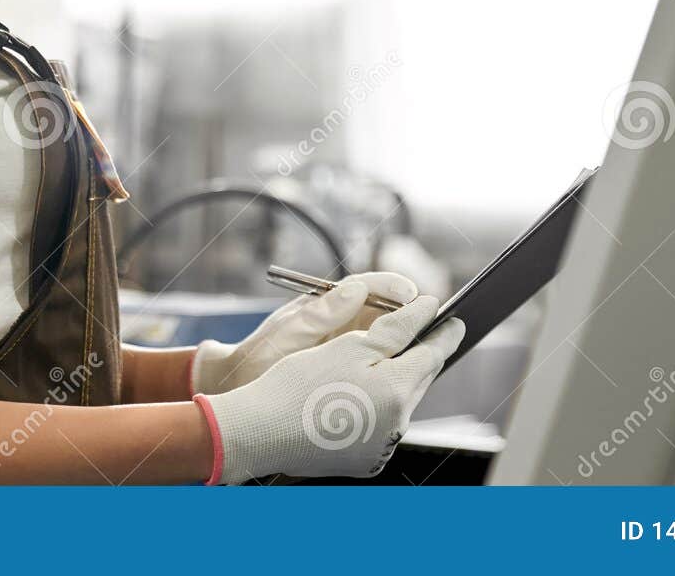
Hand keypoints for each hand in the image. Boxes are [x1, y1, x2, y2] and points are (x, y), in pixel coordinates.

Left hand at [189, 271, 420, 395]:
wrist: (242, 388)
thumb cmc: (260, 356)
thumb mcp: (288, 334)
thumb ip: (320, 314)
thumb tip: (356, 288)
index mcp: (328, 302)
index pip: (370, 286)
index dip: (394, 288)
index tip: (411, 294)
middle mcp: (344, 319)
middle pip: (389, 310)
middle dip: (412, 314)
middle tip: (433, 323)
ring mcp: (350, 343)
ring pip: (390, 337)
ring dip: (409, 342)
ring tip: (430, 350)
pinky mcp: (352, 367)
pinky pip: (381, 361)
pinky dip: (397, 366)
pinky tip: (409, 378)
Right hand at [193, 294, 465, 484]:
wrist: (260, 432)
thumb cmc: (300, 382)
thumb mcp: (350, 345)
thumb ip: (397, 328)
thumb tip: (429, 310)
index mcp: (398, 390)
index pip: (433, 353)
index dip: (443, 332)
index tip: (454, 319)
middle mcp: (398, 425)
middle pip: (418, 381)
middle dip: (420, 357)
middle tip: (420, 335)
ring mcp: (382, 448)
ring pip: (400, 405)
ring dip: (396, 384)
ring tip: (378, 365)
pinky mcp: (364, 462)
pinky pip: (381, 429)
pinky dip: (376, 410)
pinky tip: (352, 398)